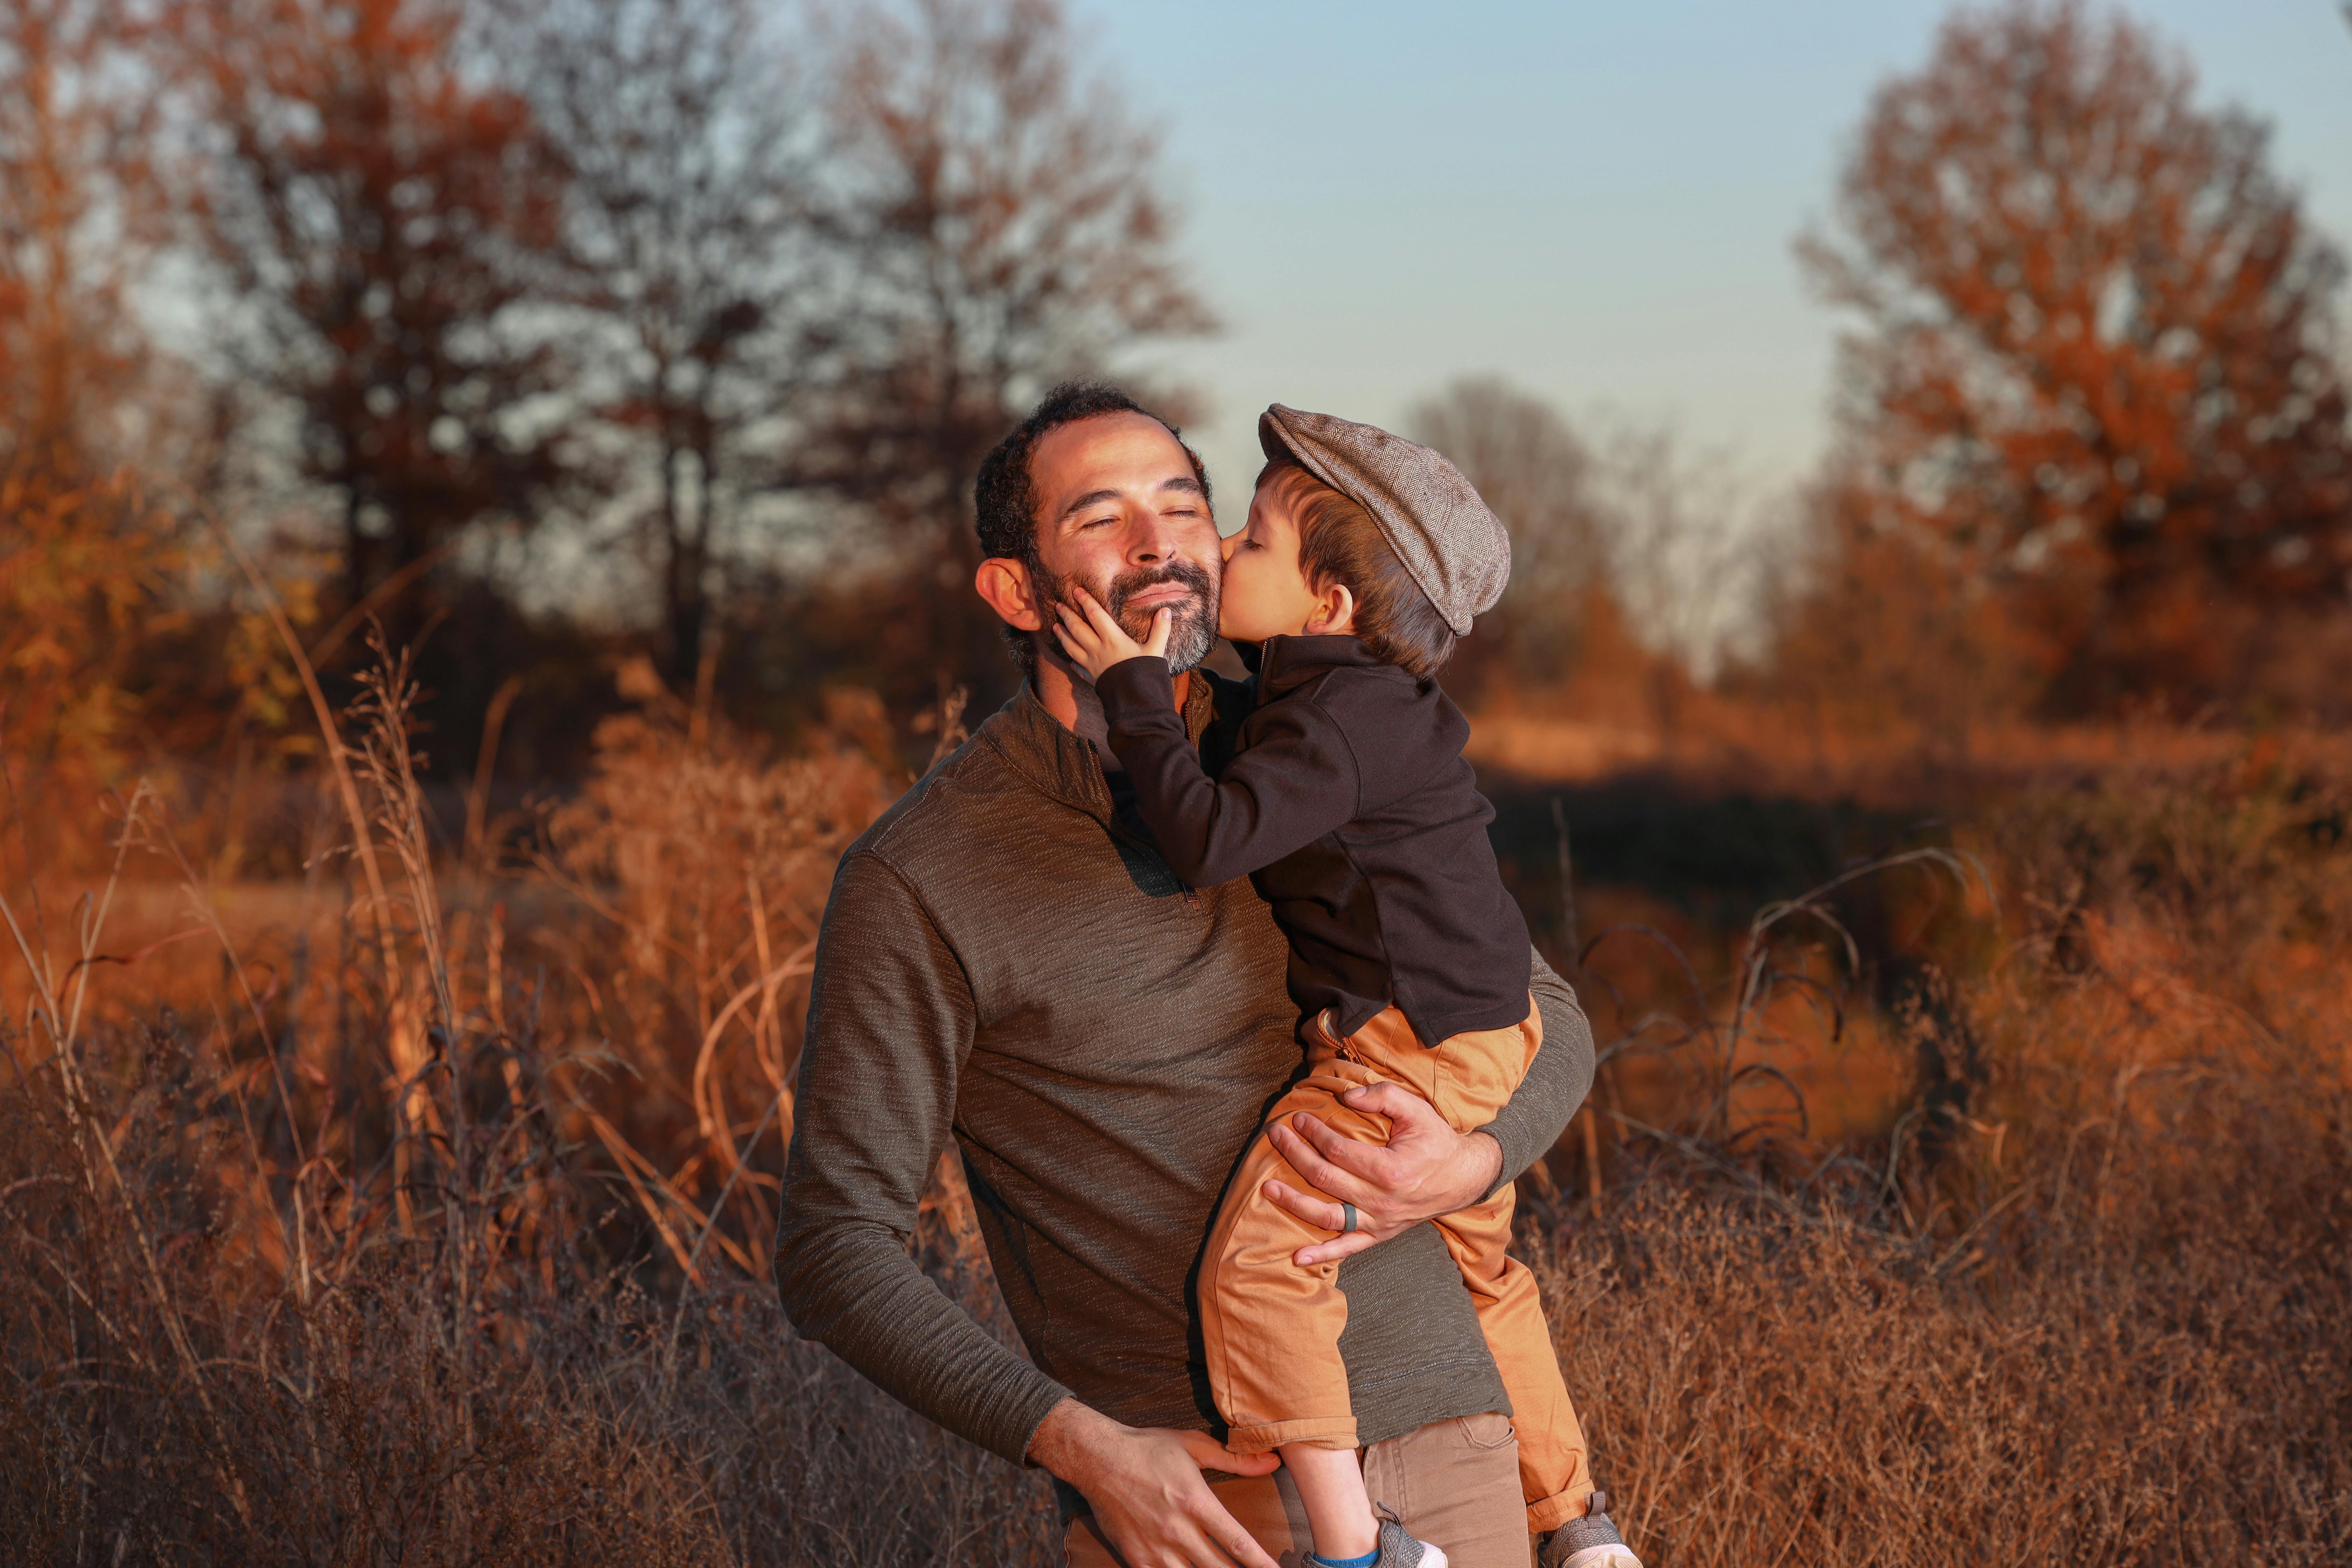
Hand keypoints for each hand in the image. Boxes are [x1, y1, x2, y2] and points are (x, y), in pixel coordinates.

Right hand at [1027, 1399, 1281, 1567]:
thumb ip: (1235, 1460)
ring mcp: (1156, 1549)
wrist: (1096, 1458)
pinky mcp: (1136, 1558)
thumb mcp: (1193, 1446)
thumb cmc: (1147, 1449)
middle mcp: (1178, 1530)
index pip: (1238, 1542)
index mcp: (1196, 1502)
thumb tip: (1272, 1462)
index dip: (1261, 1563)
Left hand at [1052, 587, 1168, 683]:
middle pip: (1077, 628)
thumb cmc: (1144, 674)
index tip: (1076, 590)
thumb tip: (1166, 610)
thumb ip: (1160, 630)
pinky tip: (1070, 660)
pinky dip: (1073, 662)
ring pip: (1071, 646)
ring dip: (1062, 636)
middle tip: (1058, 605)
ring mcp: (1091, 664)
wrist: (1134, 702)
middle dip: (1067, 615)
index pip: (1095, 614)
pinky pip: (1077, 668)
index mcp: (1112, 639)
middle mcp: (1097, 649)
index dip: (1085, 601)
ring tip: (1055, 627)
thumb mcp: (1155, 650)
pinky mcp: (1091, 678)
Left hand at [1263, 1083, 1504, 1266]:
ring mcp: (1379, 1222)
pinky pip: (1347, 1249)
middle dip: (1294, 1154)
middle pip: (1325, 1177)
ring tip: (1267, 1188)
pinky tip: (1297, 1257)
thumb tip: (1346, 1096)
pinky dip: (1322, 1255)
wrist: (1462, 1178)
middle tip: (1275, 1134)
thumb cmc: (1436, 1141)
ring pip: (1327, 1216)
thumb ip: (1382, 1096)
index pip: (1338, 1150)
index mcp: (1390, 1169)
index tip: (1298, 1118)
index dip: (1313, 1132)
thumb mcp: (1417, 1109)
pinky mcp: (1379, 1234)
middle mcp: (1381, 1201)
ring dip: (1294, 1202)